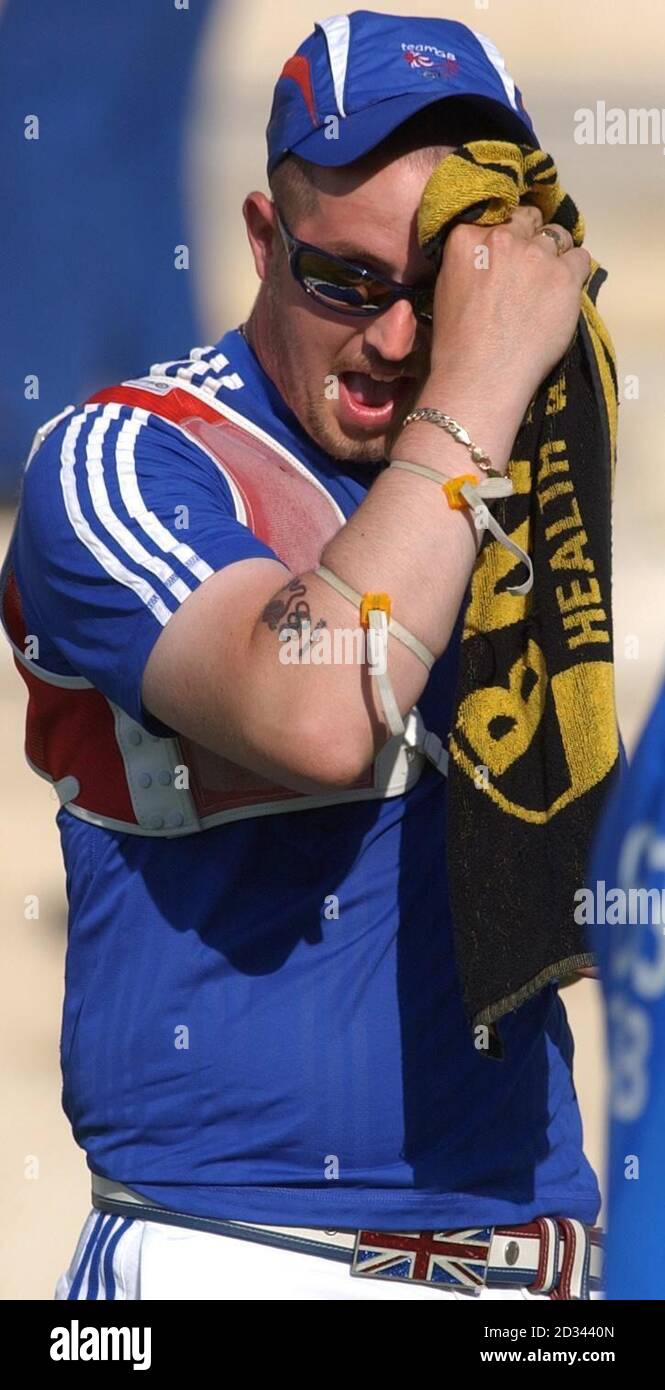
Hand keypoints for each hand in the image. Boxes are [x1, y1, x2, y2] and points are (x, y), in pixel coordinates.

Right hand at [427, 206, 590, 416]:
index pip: (496, 215)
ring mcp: (536, 255)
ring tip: (549, 282)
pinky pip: (581, 258)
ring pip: (559, 235)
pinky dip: (575, 272)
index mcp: (466, 237)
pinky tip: (564, 293)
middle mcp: (502, 237)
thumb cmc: (457, 345)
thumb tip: (488, 253)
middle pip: (529, 218)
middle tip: (530, 267)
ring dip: (556, 253)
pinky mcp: (564, 275)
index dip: (505, 232)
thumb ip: (468, 259)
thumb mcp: (447, 287)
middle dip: (531, 237)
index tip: (507, 250)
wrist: (481, 378)